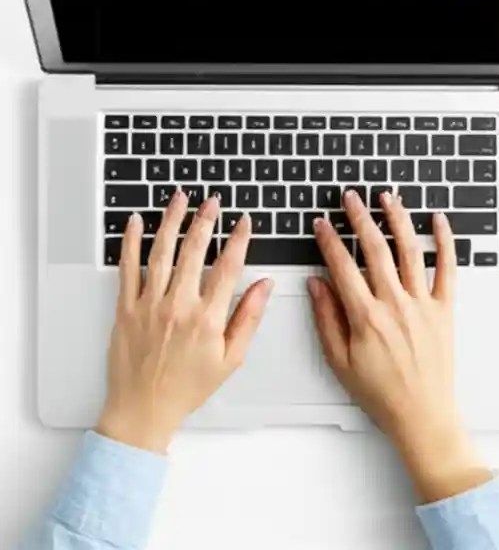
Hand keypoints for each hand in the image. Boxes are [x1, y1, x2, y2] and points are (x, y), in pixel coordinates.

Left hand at [98, 191, 272, 452]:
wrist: (143, 408)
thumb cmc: (187, 388)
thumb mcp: (231, 358)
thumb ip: (248, 318)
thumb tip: (264, 286)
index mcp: (207, 319)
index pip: (228, 267)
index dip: (238, 240)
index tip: (243, 223)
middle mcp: (177, 306)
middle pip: (193, 252)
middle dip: (205, 221)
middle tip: (212, 202)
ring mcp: (148, 305)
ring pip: (161, 253)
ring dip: (171, 221)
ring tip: (179, 200)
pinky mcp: (125, 309)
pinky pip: (127, 269)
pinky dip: (130, 243)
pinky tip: (136, 224)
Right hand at [309, 190, 489, 502]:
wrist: (422, 413)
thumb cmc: (380, 392)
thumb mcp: (339, 360)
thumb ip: (327, 318)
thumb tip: (317, 284)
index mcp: (366, 317)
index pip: (342, 266)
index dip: (329, 241)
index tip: (322, 224)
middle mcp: (395, 304)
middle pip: (375, 249)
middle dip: (360, 218)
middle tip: (350, 198)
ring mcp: (423, 304)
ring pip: (409, 250)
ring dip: (397, 219)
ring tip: (387, 198)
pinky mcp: (445, 309)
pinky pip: (447, 268)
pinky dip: (445, 242)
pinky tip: (439, 221)